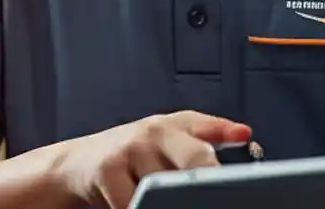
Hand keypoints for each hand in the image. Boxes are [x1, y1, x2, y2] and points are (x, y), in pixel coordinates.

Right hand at [53, 110, 251, 208]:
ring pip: (164, 186)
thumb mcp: (171, 135)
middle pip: (195, 158)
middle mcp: (154, 131)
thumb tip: (245, 134)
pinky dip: (141, 208)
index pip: (209, 127)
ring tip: (171, 201)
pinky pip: (134, 202)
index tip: (235, 167)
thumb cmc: (133, 152)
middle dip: (205, 181)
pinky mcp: (107, 171)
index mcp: (174, 124)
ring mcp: (130, 149)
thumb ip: (209, 133)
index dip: (228, 138)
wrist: (79, 164)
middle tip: (210, 195)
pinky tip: (143, 206)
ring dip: (171, 200)